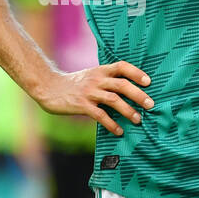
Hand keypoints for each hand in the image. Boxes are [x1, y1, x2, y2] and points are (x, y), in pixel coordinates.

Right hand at [33, 60, 153, 136]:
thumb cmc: (72, 84)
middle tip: (150, 105)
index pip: (121, 66)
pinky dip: (111, 124)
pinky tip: (118, 131)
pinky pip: (100, 115)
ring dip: (128, 110)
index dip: (136, 72)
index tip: (148, 82)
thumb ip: (105, 79)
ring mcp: (89, 92)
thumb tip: (127, 90)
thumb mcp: (89, 75)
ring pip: (114, 100)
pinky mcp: (81, 105)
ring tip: (138, 120)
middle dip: (138, 95)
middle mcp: (96, 79)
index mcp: (100, 70)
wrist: (47, 87)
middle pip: (122, 84)